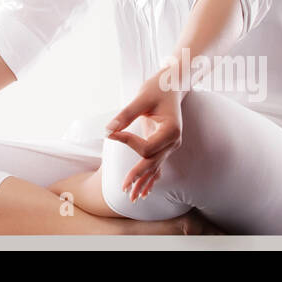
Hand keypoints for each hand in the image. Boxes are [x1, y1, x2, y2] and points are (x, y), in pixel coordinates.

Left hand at [104, 66, 185, 201]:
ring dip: (143, 182)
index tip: (112, 132)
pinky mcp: (165, 145)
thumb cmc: (158, 88)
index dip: (127, 142)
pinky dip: (150, 178)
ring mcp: (171, 145)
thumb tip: (108, 130)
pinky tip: (144, 191)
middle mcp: (173, 141)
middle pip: (152, 162)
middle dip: (137, 176)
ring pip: (155, 168)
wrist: (172, 84)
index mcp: (171, 131)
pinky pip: (157, 165)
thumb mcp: (141, 98)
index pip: (147, 147)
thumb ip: (125, 115)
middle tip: (122, 188)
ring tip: (131, 198)